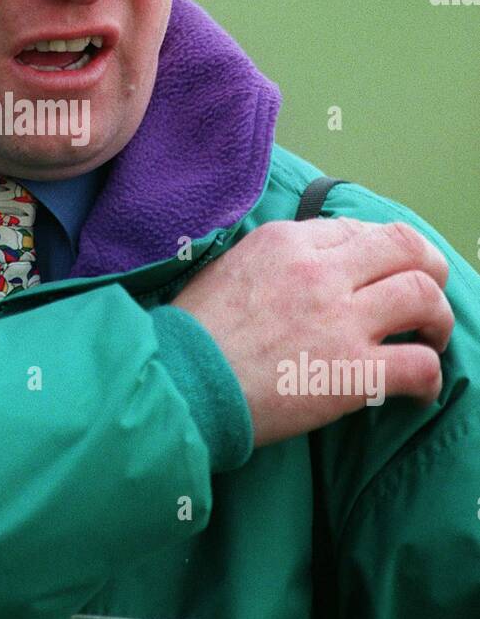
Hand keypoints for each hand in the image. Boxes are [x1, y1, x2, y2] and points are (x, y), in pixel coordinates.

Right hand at [172, 217, 453, 446]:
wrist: (180, 383)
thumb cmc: (195, 334)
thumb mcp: (230, 268)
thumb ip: (275, 260)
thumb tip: (310, 266)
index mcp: (287, 241)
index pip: (357, 229)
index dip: (378, 254)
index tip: (379, 277)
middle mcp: (320, 270)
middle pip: (406, 246)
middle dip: (429, 267)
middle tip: (428, 294)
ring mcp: (340, 319)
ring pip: (424, 296)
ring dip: (438, 319)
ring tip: (430, 339)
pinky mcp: (351, 372)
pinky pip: (420, 365)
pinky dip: (431, 378)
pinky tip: (420, 389)